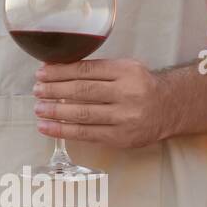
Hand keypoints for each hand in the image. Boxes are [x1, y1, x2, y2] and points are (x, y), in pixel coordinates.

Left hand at [32, 58, 165, 148]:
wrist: (170, 108)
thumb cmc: (140, 86)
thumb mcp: (126, 69)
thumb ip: (98, 70)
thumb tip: (58, 71)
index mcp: (127, 71)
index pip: (87, 70)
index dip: (61, 72)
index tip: (42, 73)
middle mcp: (127, 93)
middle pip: (82, 91)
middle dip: (54, 90)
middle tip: (37, 90)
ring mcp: (124, 117)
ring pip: (82, 114)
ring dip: (55, 111)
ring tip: (38, 108)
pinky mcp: (119, 137)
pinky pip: (84, 133)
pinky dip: (61, 130)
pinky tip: (46, 126)